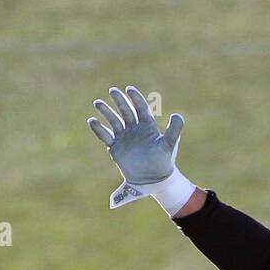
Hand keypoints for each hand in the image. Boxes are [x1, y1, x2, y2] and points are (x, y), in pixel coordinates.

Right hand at [88, 86, 191, 211]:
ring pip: (114, 120)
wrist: (154, 180)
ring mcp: (124, 137)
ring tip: (98, 103)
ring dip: (106, 111)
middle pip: (125, 110)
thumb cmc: (163, 162)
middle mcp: (135, 128)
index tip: (129, 89)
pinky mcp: (115, 147)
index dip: (135, 97)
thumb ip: (174, 131)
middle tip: (112, 90)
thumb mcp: (169, 145)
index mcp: (148, 126)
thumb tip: (177, 115)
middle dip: (119, 100)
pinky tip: (92, 121)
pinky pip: (105, 135)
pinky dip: (98, 129)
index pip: (140, 107)